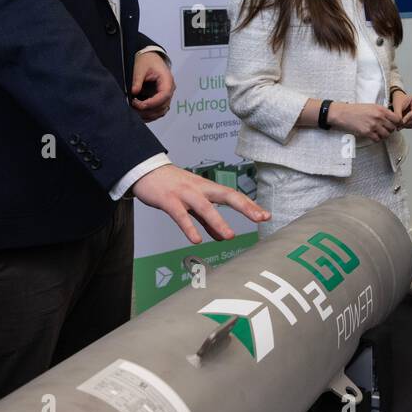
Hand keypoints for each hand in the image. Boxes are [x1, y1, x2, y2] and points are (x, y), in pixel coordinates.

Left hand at [131, 51, 173, 121]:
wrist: (150, 58)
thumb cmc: (147, 61)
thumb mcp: (140, 67)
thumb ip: (137, 80)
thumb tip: (134, 92)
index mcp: (167, 80)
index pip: (164, 96)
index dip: (152, 103)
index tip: (138, 104)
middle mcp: (169, 90)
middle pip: (162, 106)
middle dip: (147, 110)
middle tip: (132, 107)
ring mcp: (166, 96)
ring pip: (160, 111)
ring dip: (148, 114)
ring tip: (134, 111)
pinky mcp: (160, 100)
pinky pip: (157, 111)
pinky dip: (148, 115)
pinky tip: (138, 114)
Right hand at [132, 164, 268, 243]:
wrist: (145, 171)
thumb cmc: (171, 186)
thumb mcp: (192, 202)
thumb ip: (207, 220)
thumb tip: (221, 237)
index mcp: (208, 188)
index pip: (234, 195)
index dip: (250, 205)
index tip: (266, 216)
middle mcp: (200, 189)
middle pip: (227, 195)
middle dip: (245, 206)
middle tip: (260, 218)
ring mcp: (184, 194)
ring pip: (205, 207)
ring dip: (218, 221)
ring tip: (230, 236)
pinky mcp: (168, 200)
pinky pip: (180, 215)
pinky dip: (189, 227)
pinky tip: (196, 240)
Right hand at [329, 101, 401, 140]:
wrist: (343, 113)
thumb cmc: (356, 109)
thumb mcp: (371, 106)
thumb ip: (382, 111)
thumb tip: (391, 118)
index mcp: (381, 109)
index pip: (397, 118)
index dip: (397, 122)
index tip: (395, 124)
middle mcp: (378, 117)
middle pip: (392, 127)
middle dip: (390, 129)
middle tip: (386, 129)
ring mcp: (373, 125)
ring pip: (386, 134)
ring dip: (384, 135)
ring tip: (379, 132)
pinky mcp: (367, 132)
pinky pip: (377, 139)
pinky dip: (377, 139)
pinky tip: (373, 135)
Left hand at [390, 90, 411, 128]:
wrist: (399, 101)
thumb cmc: (399, 100)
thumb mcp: (397, 105)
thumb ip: (398, 113)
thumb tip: (400, 121)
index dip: (409, 117)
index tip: (402, 121)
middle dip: (406, 122)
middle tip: (398, 124)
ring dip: (406, 125)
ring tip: (398, 125)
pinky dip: (407, 126)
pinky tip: (401, 126)